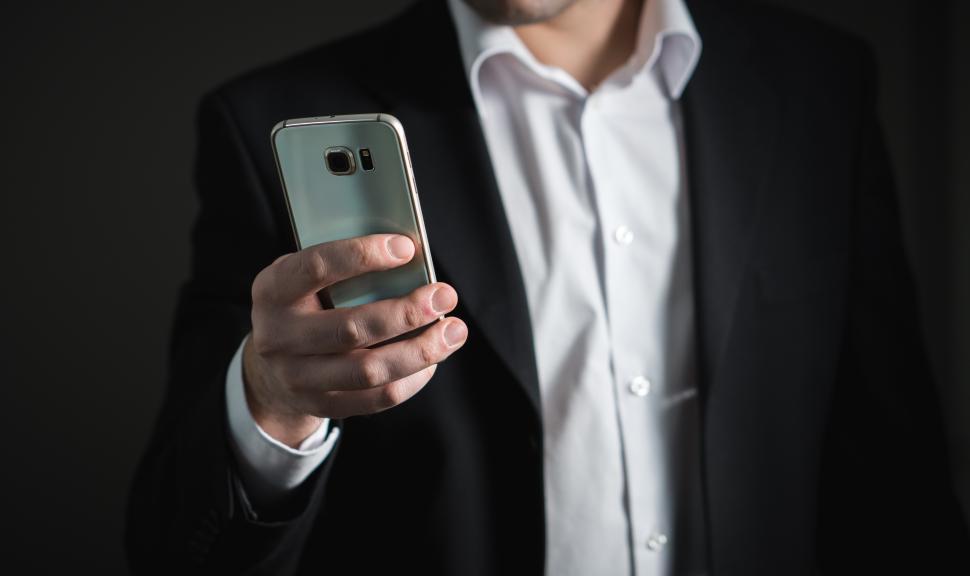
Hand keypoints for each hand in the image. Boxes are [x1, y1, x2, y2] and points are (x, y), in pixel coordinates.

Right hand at [242, 234, 466, 447]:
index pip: (317, 267)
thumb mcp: (304, 279)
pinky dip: (412, 379)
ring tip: (454, 331)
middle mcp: (278, 336)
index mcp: (273, 290)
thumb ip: (344, 269)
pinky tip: (433, 361)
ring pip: (369, 371)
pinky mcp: (321, 406)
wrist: (270, 369)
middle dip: (406, 312)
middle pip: (351, 329)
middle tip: (445, 295)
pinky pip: (376, 399)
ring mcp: (297, 378)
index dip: (362, 255)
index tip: (407, 248)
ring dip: (420, 351)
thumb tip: (410, 257)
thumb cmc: (304, 306)